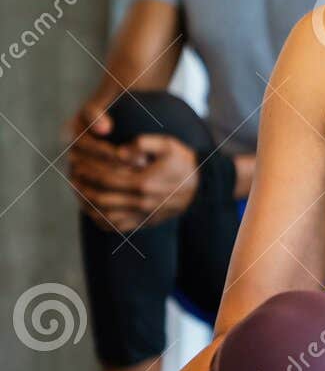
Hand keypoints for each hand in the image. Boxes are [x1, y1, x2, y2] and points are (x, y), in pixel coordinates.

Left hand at [68, 133, 198, 231]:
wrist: (204, 186)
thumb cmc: (183, 162)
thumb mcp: (168, 145)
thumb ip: (142, 143)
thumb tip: (118, 152)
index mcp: (145, 183)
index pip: (106, 179)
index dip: (88, 171)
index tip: (78, 163)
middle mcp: (142, 202)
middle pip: (102, 198)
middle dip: (83, 187)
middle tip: (74, 177)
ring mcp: (144, 214)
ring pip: (106, 216)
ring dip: (88, 205)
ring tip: (80, 192)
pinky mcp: (145, 222)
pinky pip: (117, 227)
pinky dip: (101, 220)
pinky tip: (94, 210)